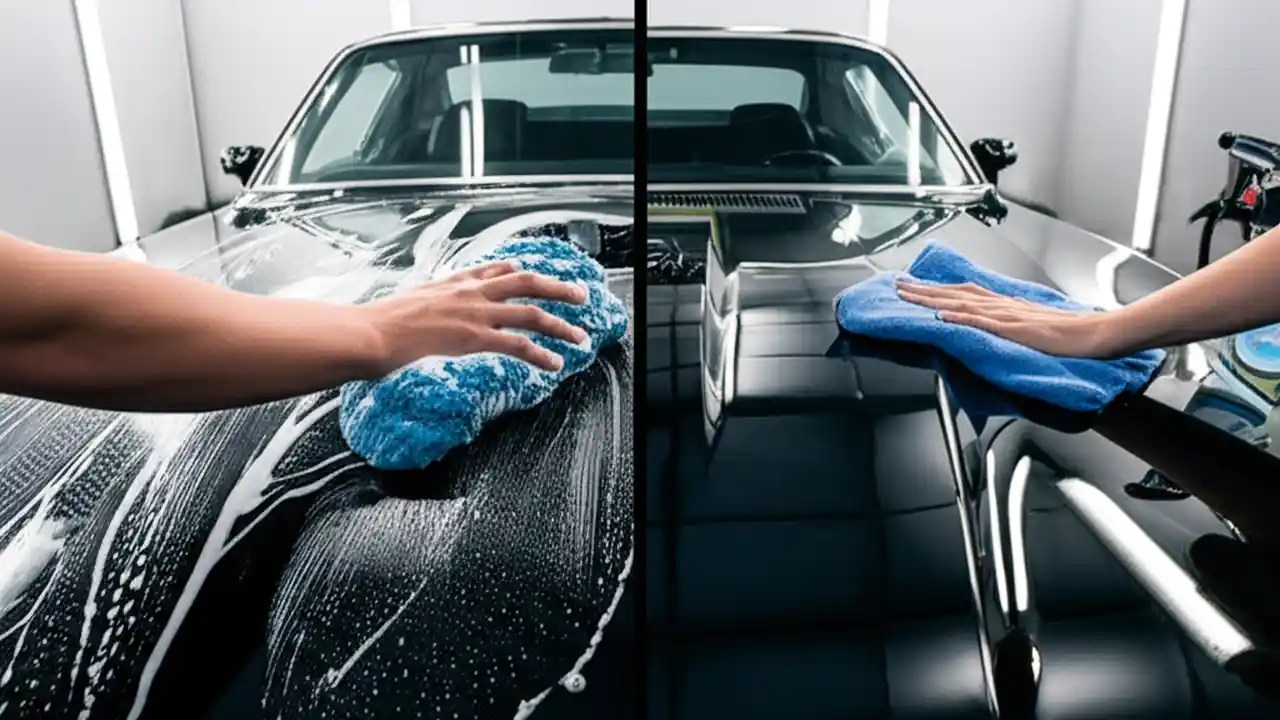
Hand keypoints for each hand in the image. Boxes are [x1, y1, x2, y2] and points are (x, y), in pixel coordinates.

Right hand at [363, 260, 589, 373]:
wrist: (370, 333)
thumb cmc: (379, 324)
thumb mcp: (407, 302)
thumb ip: (425, 302)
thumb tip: (423, 309)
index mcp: (452, 282)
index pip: (493, 270)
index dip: (516, 271)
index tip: (528, 272)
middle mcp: (469, 292)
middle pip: (524, 282)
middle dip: (557, 288)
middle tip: (580, 295)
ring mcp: (475, 313)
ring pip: (530, 313)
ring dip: (560, 325)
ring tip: (580, 337)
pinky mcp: (475, 337)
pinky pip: (518, 344)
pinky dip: (541, 354)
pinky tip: (555, 363)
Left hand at [895, 278, 1115, 357]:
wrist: (1095, 334)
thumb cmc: (1068, 331)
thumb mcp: (1030, 322)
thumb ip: (1007, 320)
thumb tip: (986, 321)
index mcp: (1005, 304)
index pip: (963, 291)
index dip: (936, 288)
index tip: (913, 285)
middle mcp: (1002, 305)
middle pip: (956, 293)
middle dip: (924, 290)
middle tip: (898, 286)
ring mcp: (1008, 316)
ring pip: (963, 303)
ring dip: (933, 299)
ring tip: (909, 296)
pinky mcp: (1017, 330)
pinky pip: (984, 323)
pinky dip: (962, 318)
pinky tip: (943, 317)